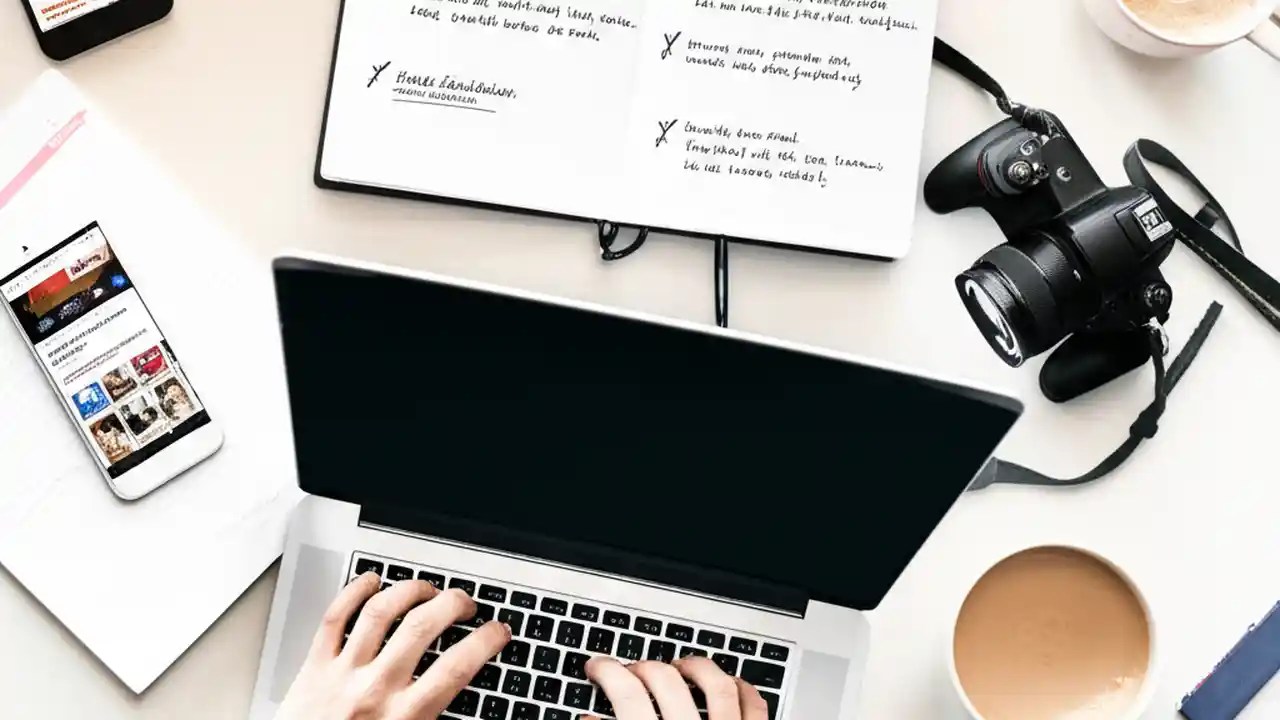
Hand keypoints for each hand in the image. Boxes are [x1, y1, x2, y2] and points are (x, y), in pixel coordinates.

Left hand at [275, 572, 510, 719]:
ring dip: (410, 591)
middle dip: (453, 604)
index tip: (497, 631)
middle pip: (422, 627)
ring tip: (427, 589)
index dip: (486, 641)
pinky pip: (334, 617)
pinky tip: (371, 581)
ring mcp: (343, 673)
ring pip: (381, 612)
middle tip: (465, 603)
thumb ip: (432, 717)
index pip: (457, 667)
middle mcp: (375, 690)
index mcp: (405, 718)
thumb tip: (462, 690)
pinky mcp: (314, 667)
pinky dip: (354, 591)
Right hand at [585, 655, 770, 719]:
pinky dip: (744, 688)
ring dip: (695, 667)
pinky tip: (730, 682)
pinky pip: (755, 706)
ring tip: (678, 665)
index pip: (629, 697)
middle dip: (644, 667)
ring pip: (717, 686)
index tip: (597, 666)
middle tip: (630, 669)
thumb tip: (589, 718)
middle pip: (669, 682)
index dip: (608, 672)